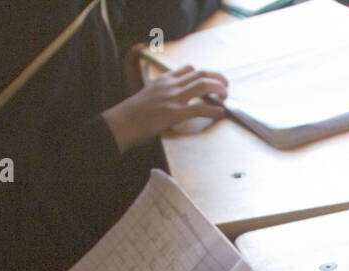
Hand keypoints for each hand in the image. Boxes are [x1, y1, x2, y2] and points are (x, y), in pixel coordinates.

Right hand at [102, 65, 227, 150]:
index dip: (203, 73)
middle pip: (200, 73)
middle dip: (216, 77)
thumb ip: (162, 93)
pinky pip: (199, 109)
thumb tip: (171, 100)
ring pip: (202, 85)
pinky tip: (221, 112)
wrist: (121, 122)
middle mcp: (170, 85)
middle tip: (226, 85)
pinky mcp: (174, 113)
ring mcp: (173, 98)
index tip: (211, 80)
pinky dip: (213, 109)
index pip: (188, 69)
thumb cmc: (132, 113)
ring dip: (218, 88)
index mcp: (164, 80)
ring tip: (226, 95)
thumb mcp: (148, 95)